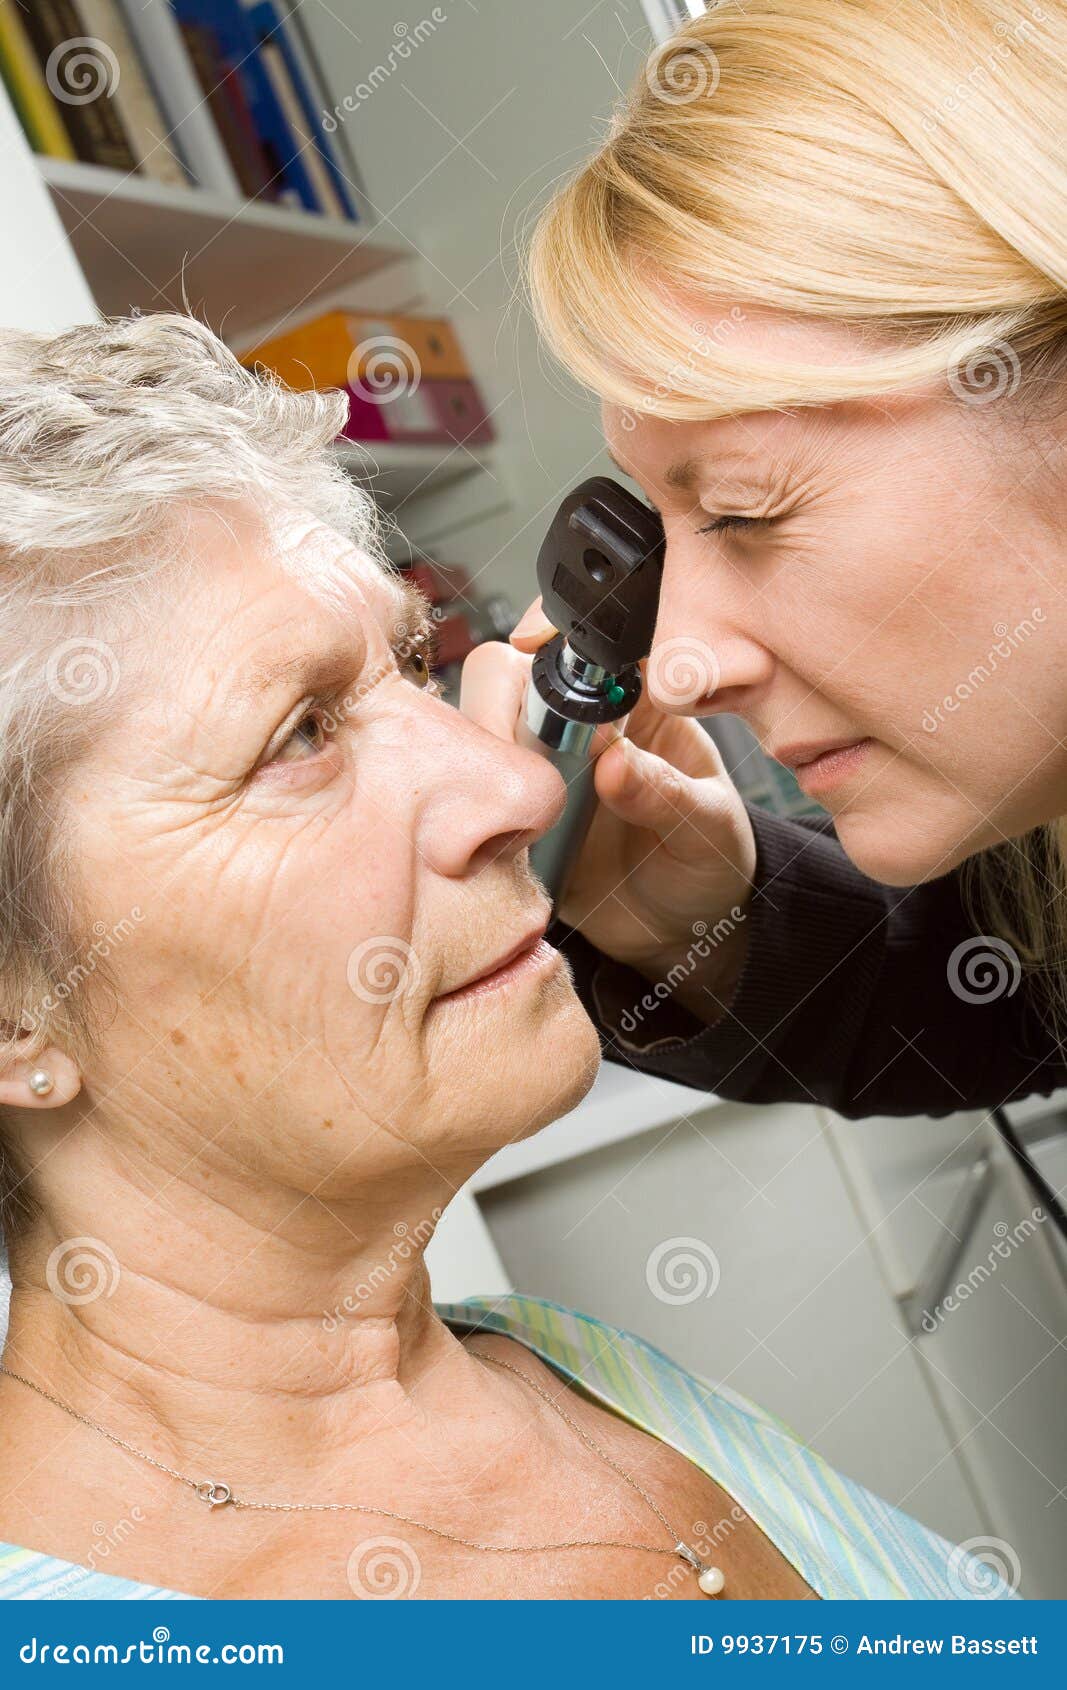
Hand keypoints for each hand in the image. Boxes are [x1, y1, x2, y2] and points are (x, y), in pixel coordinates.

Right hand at [459, 597, 756, 1018]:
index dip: (552, 632)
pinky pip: (460, 796)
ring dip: (479, 761)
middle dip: (502, 705)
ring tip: (520, 814)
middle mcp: (574, 725)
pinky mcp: (504, 815)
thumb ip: (665, 791)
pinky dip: (461, 811)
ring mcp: (534, 767)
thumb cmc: (706, 861)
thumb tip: (614, 763)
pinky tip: (498, 842)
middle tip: (528, 765)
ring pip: (472, 730)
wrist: (679, 930)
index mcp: (635, 702)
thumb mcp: (707, 826)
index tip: (532, 647)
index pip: (585, 643)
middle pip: (507, 675)